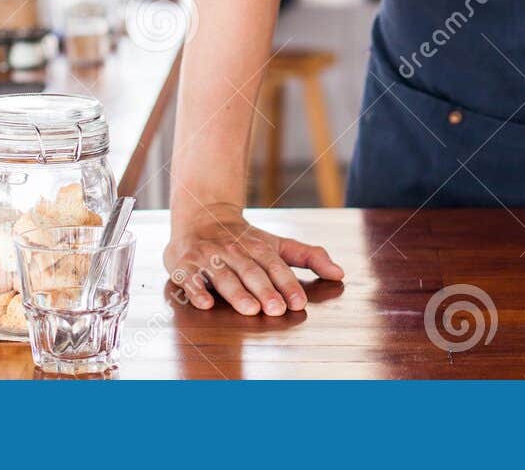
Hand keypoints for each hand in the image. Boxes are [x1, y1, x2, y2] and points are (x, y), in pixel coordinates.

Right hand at [164, 202, 344, 315]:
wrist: (201, 215)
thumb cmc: (244, 239)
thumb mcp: (277, 244)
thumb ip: (308, 257)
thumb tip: (340, 273)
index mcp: (258, 247)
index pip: (276, 266)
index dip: (288, 284)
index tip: (299, 303)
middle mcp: (234, 250)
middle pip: (251, 272)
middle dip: (264, 290)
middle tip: (276, 309)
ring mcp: (208, 257)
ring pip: (224, 276)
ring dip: (236, 293)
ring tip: (249, 309)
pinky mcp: (184, 265)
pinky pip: (189, 279)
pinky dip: (196, 291)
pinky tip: (206, 304)